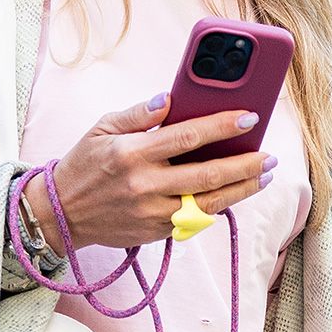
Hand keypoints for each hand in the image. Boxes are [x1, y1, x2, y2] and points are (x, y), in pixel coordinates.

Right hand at [22, 95, 269, 250]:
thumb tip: (171, 98)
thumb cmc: (84, 164)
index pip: (188, 136)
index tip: (250, 117)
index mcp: (132, 153)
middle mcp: (145, 186)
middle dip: (246, 164)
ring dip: (242, 189)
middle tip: (270, 155)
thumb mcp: (104, 127)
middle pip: (208, 174)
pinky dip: (219, 205)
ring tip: (265, 176)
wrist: (62, 213)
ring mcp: (152, 213)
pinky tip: (235, 192)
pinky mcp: (156, 232)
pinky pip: (196, 219)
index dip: (223, 126)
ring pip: (210, 203)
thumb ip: (140, 114)